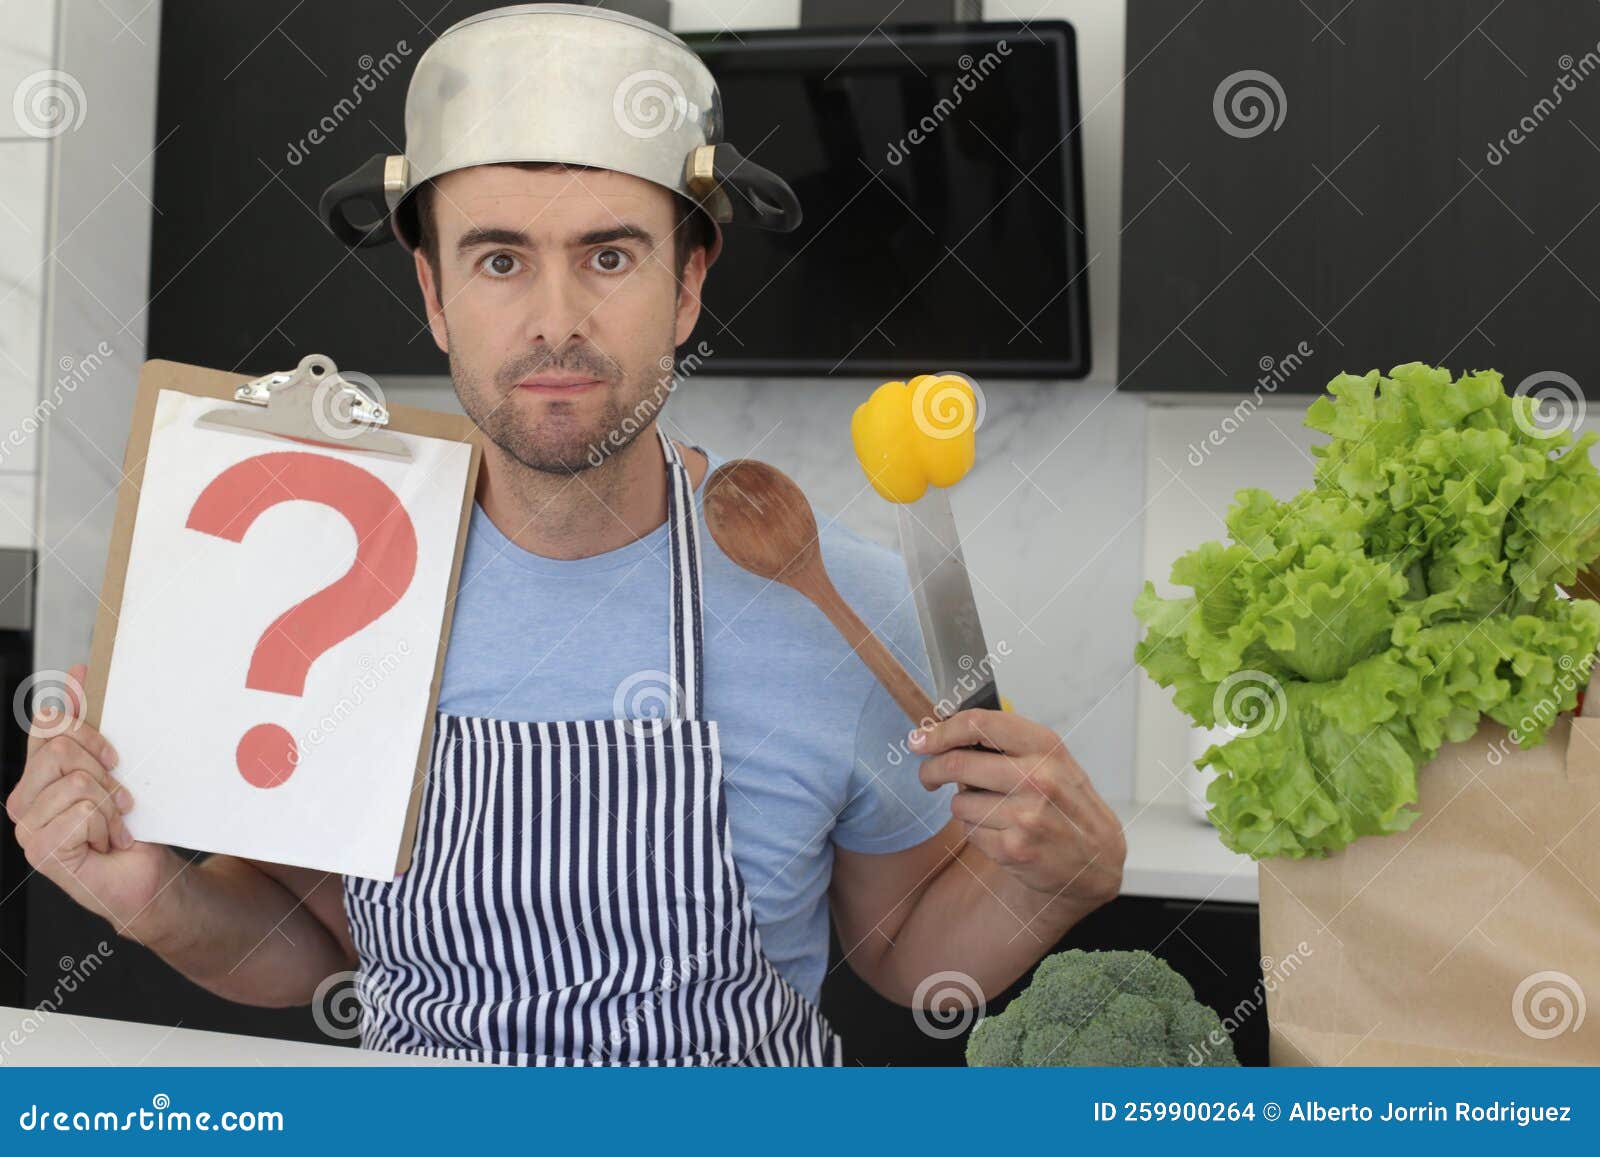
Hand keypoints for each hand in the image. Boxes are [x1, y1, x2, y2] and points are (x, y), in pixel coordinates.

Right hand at [5, 663, 174, 934]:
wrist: (143, 873)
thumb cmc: (128, 824)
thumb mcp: (112, 765)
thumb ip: (89, 723)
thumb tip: (80, 671)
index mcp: (36, 774)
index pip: (47, 726)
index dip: (83, 723)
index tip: (112, 750)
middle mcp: (23, 799)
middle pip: (61, 750)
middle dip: (105, 772)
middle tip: (119, 799)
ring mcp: (27, 826)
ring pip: (78, 782)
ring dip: (110, 804)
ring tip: (113, 823)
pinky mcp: (41, 849)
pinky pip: (83, 811)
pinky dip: (106, 825)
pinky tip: (105, 842)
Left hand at [912, 709, 1125, 908]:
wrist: (1096, 858)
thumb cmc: (1066, 802)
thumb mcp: (1051, 760)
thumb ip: (1006, 744)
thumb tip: (943, 733)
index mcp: (1045, 746)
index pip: (978, 723)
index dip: (941, 730)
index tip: (921, 739)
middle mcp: (1037, 777)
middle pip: (957, 764)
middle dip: (931, 770)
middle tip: (928, 776)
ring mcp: (1026, 815)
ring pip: (959, 802)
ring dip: (965, 806)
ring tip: (993, 811)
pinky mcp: (1015, 848)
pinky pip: (970, 831)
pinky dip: (978, 831)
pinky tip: (1003, 832)